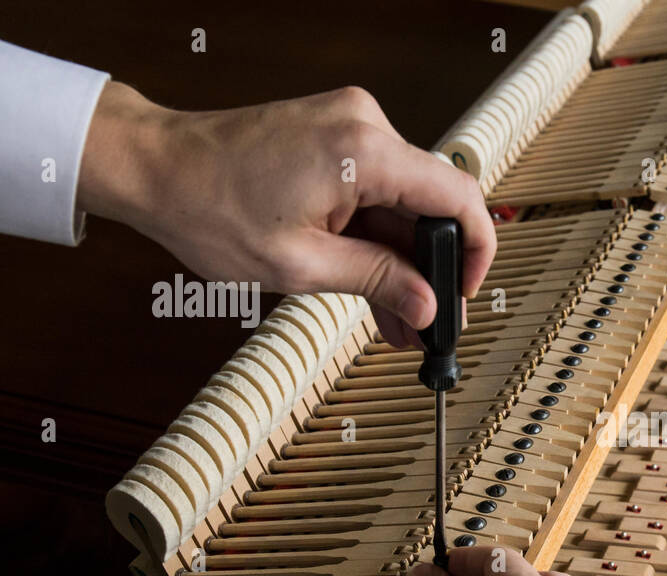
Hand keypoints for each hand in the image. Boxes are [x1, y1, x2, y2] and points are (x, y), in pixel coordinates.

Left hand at [77, 81, 495, 347]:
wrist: (153, 167)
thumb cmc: (206, 204)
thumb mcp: (300, 264)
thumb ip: (377, 281)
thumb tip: (427, 307)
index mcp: (363, 151)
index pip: (457, 197)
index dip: (475, 251)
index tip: (464, 292)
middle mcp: (364, 125)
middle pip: (431, 203)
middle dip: (430, 268)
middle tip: (425, 321)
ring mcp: (350, 126)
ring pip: (403, 203)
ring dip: (401, 258)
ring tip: (397, 318)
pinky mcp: (335, 136)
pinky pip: (376, 191)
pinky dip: (377, 235)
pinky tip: (375, 281)